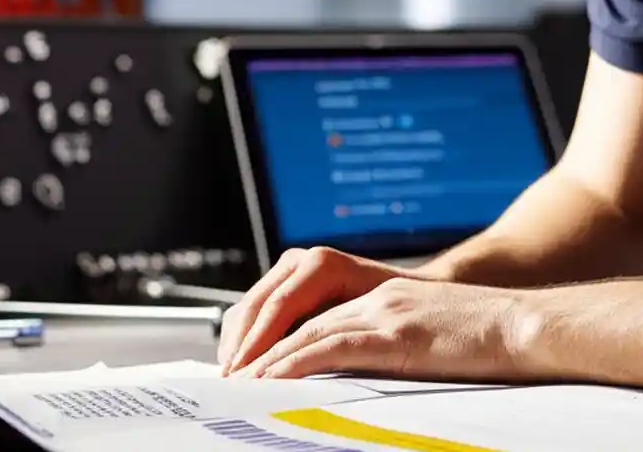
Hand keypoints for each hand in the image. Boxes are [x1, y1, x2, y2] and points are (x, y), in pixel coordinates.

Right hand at [219, 247, 430, 374]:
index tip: (246, 371)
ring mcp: (288, 271)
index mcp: (321, 265)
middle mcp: (300, 262)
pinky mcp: (281, 285)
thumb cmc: (399, 307)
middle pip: (256, 306)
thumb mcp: (373, 319)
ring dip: (237, 343)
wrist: (412, 291)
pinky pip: (252, 310)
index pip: (279, 306)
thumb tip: (302, 362)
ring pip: (248, 308)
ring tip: (232, 376)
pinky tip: (242, 363)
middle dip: (241, 346)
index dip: (259, 341)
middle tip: (230, 380)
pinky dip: (244, 337)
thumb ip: (335, 335)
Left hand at [232, 278, 529, 380]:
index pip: (314, 310)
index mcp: (385, 296)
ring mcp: (385, 312)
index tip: (249, 360)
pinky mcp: (396, 334)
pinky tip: (272, 380)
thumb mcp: (434, 338)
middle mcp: (378, 297)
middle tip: (229, 372)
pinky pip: (330, 347)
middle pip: (299, 313)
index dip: (275, 332)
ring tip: (237, 382)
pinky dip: (294, 364)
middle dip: (256, 342)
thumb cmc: (493, 339)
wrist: (530, 324)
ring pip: (306, 330)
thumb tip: (370, 373)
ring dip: (265, 357)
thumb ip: (398, 346)